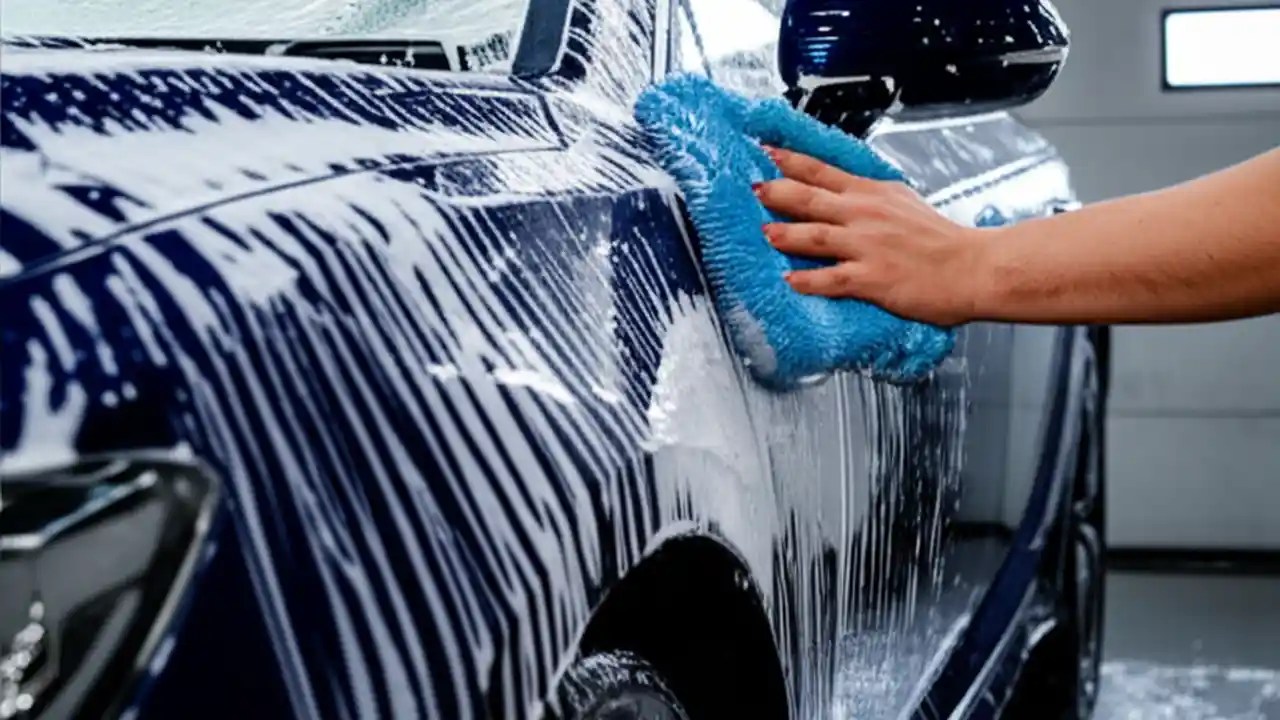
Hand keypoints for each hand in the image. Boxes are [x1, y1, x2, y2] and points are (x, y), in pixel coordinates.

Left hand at [755, 146, 992, 326]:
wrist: (972, 267)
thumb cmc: (941, 239)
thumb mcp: (904, 202)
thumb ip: (872, 196)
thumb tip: (846, 192)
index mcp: (872, 194)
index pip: (822, 171)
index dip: (790, 160)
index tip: (765, 152)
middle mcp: (864, 215)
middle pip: (809, 198)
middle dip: (776, 192)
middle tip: (752, 190)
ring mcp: (866, 246)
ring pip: (813, 236)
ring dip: (784, 234)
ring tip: (764, 233)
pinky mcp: (871, 278)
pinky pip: (830, 278)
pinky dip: (806, 279)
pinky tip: (789, 280)